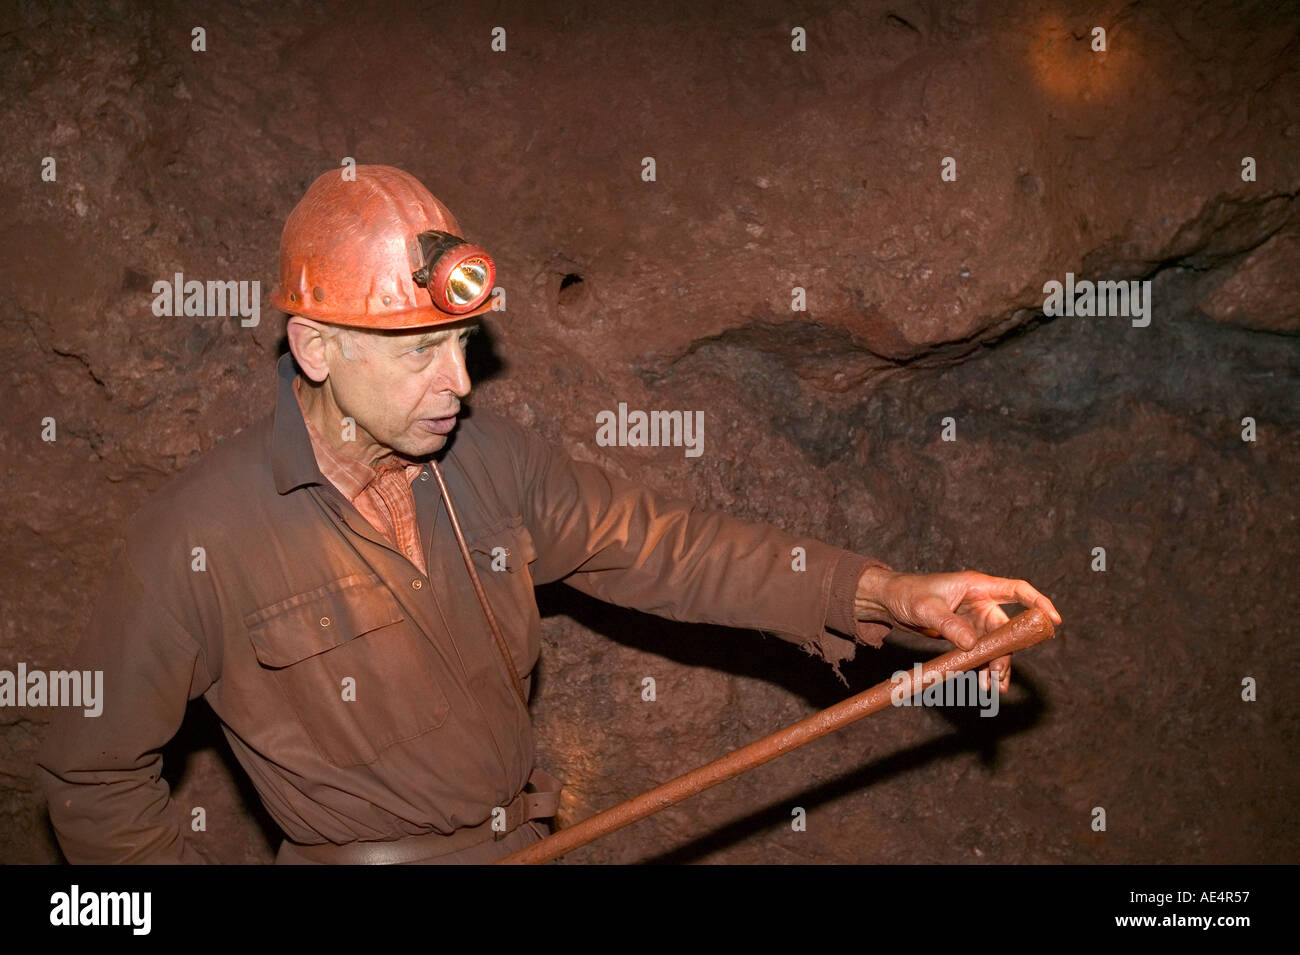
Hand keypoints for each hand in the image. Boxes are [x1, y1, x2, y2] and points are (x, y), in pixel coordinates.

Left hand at [854, 567, 1062, 692]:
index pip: (1017, 590)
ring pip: (996, 644)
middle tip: (1001, 677)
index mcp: (977, 585)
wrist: (889, 601)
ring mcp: (974, 618)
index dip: (1039, 603)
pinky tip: (983, 683)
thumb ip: (949, 624)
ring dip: (996, 665)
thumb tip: (972, 644)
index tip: (1053, 620)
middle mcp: (981, 601)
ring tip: (994, 687)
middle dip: (1007, 653)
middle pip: (1007, 628)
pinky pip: (981, 651)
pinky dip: (983, 666)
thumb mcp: (926, 607)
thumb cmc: (907, 593)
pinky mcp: (965, 632)